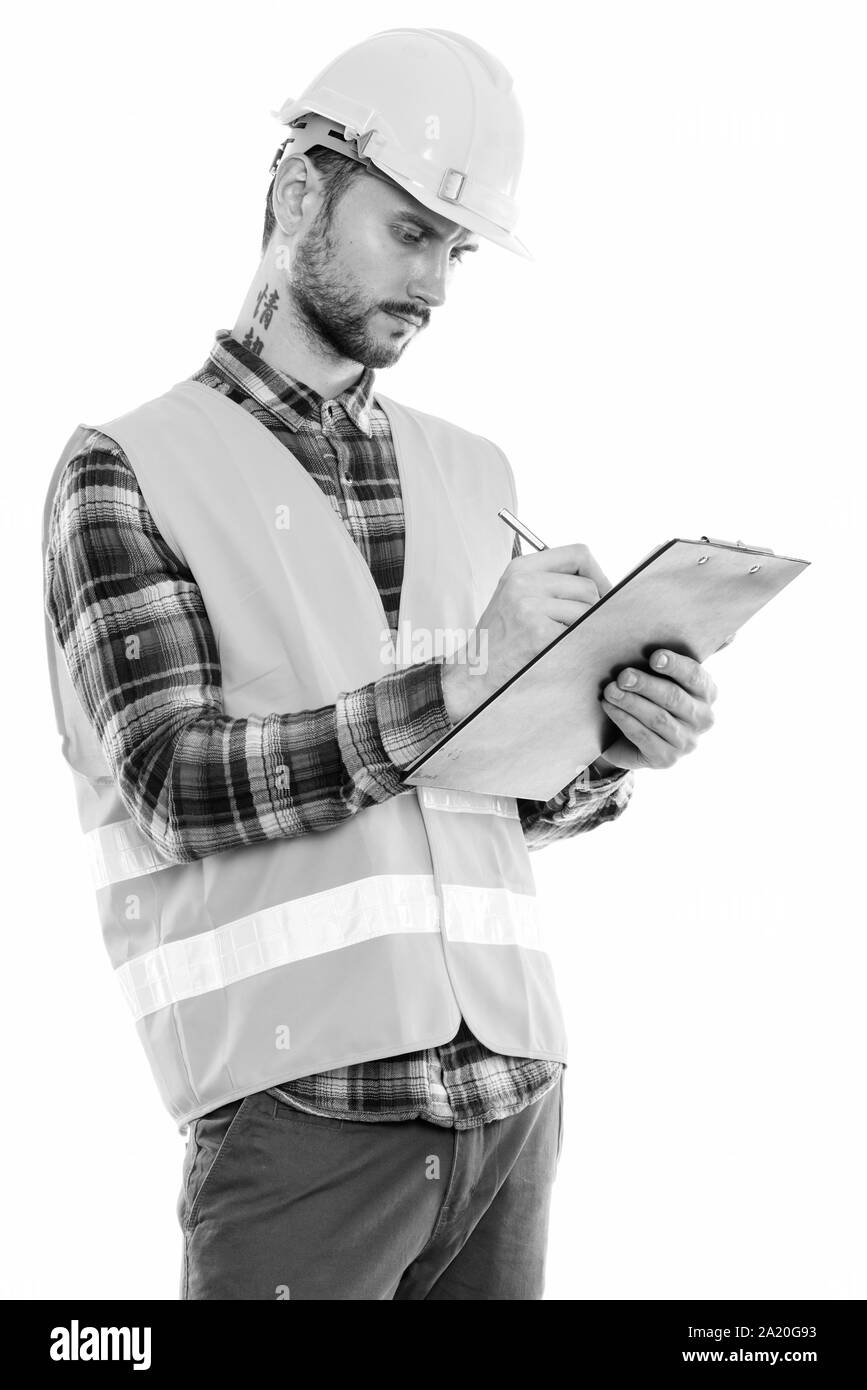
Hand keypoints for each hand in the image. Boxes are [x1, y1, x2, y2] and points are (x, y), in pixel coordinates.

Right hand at [443, 543, 609, 723]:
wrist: (472, 672)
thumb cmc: (500, 639)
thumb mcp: (517, 597)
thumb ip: (552, 583)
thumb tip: (602, 585)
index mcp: (520, 568)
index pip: (578, 554)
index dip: (598, 574)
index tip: (600, 594)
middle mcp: (523, 582)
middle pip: (588, 586)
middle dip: (593, 609)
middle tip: (577, 628)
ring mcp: (529, 606)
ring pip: (588, 610)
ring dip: (583, 629)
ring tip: (560, 641)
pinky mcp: (538, 632)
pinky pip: (580, 632)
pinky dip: (577, 644)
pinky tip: (558, 652)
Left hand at [598, 648, 717, 771]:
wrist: (631, 736)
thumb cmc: (651, 695)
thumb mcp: (665, 674)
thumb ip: (686, 654)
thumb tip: (732, 633)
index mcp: (707, 693)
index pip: (695, 677)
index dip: (675, 666)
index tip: (654, 656)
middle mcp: (703, 719)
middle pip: (674, 698)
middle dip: (646, 685)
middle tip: (622, 675)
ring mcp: (686, 743)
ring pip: (658, 718)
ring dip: (631, 702)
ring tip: (610, 691)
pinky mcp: (666, 759)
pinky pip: (644, 737)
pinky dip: (625, 720)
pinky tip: (610, 708)